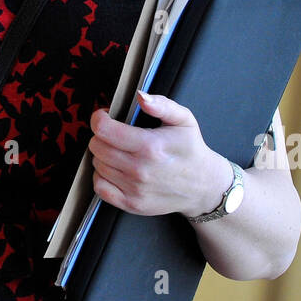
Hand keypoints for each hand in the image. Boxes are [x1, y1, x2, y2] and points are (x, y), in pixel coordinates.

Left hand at [89, 92, 232, 217]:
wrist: (203, 186)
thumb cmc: (191, 150)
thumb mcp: (184, 120)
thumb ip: (161, 104)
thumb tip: (140, 96)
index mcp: (150, 146)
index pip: (104, 130)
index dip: (99, 118)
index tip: (105, 116)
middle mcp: (140, 169)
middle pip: (97, 146)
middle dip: (101, 135)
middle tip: (114, 134)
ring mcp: (135, 189)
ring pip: (97, 165)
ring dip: (103, 155)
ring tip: (118, 151)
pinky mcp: (132, 204)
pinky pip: (100, 187)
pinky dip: (101, 176)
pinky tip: (114, 169)